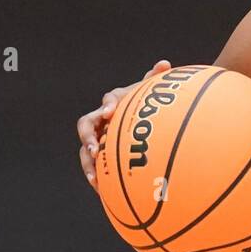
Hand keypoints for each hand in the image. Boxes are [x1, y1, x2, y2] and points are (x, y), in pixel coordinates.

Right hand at [76, 59, 170, 192]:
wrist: (140, 121)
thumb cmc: (146, 105)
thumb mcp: (151, 93)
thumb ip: (155, 79)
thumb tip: (165, 63)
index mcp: (114, 102)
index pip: (107, 101)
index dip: (107, 106)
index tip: (110, 113)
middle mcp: (101, 119)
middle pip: (86, 125)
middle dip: (88, 138)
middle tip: (95, 150)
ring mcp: (97, 137)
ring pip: (85, 149)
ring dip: (87, 162)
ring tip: (93, 176)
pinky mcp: (99, 154)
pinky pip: (92, 165)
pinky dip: (94, 175)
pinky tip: (100, 189)